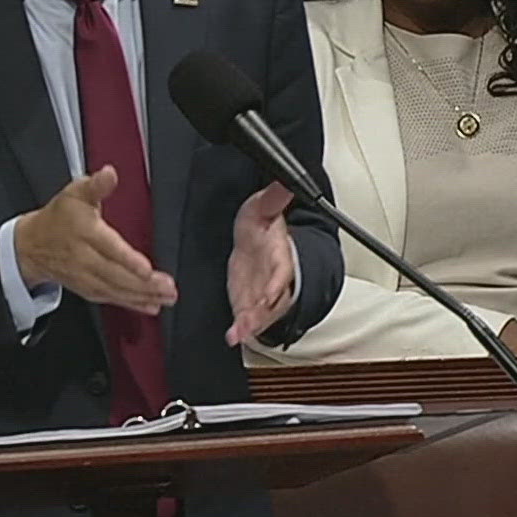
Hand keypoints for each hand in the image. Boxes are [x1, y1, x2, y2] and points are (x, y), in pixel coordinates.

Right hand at [15, 167, 176, 313]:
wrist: (32, 245)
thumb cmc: (59, 217)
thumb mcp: (74, 193)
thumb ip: (96, 185)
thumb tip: (109, 174)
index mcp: (84, 232)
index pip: (108, 248)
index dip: (127, 260)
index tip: (146, 268)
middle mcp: (84, 258)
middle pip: (115, 274)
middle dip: (143, 284)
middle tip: (167, 287)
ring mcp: (85, 277)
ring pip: (115, 290)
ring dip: (142, 296)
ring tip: (166, 297)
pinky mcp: (87, 289)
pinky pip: (111, 298)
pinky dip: (132, 304)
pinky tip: (151, 304)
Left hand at [226, 182, 296, 345]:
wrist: (258, 246)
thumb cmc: (263, 229)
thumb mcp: (263, 209)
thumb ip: (273, 198)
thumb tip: (284, 179)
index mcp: (281, 256)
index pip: (282, 271)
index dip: (276, 284)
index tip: (270, 294)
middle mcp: (275, 281)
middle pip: (274, 300)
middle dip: (264, 312)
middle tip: (251, 322)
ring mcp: (263, 296)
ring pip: (262, 314)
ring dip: (252, 325)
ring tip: (240, 333)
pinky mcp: (250, 305)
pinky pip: (248, 320)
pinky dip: (241, 330)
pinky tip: (232, 337)